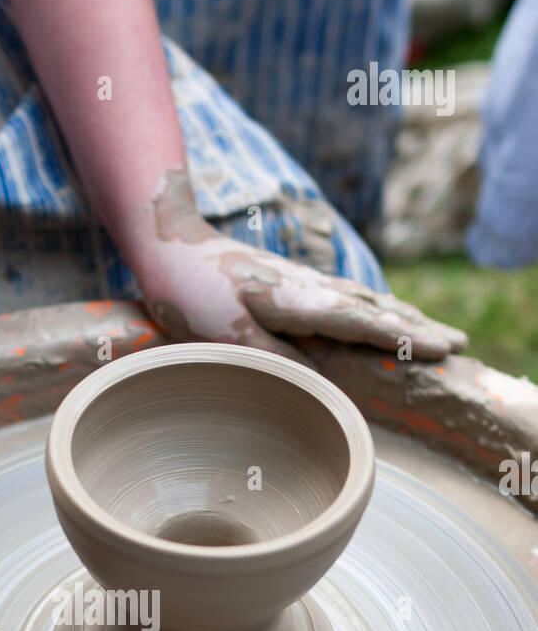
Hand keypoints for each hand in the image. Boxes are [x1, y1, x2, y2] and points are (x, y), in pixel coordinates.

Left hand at [133, 209, 466, 361]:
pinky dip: (377, 311)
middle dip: (418, 326)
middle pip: (376, 308)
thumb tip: (324, 383)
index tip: (442, 350)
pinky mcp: (294, 286)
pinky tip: (383, 318)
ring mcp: (304, 283)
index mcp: (298, 300)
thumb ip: (277, 359)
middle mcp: (310, 287)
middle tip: (460, 345)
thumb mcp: (227, 337)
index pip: (364, 322)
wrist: (170, 247)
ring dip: (403, 317)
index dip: (404, 338)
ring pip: (365, 302)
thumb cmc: (193, 295)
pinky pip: (348, 301)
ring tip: (436, 333)